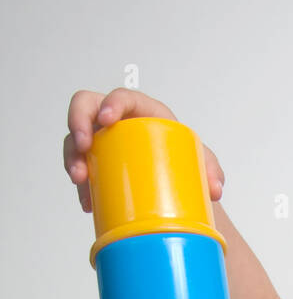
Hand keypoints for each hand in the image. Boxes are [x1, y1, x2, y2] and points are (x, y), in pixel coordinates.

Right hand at [63, 87, 224, 212]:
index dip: (110, 103)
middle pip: (86, 108)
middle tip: (83, 148)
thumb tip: (215, 189)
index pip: (122, 97)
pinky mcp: (97, 163)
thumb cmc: (186, 161)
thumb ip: (212, 170)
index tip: (106, 120)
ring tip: (80, 180)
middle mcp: (118, 121)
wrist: (179, 183)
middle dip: (78, 124)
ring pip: (77, 139)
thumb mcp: (202, 162)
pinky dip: (82, 185)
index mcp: (143, 111)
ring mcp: (104, 141)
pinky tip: (87, 201)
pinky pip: (80, 166)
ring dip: (72, 157)